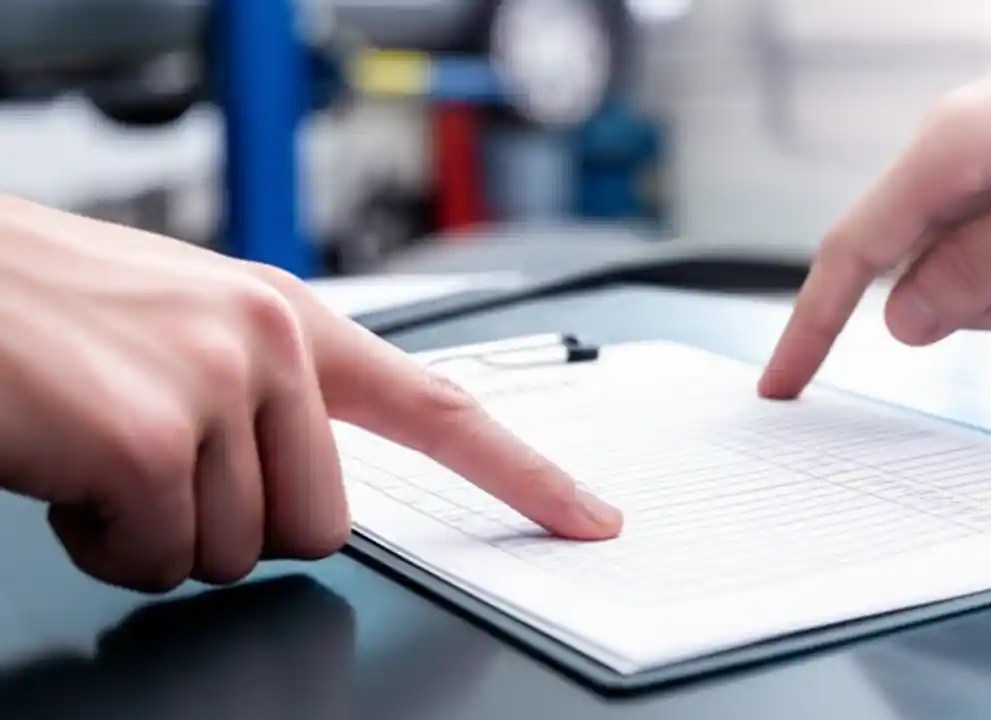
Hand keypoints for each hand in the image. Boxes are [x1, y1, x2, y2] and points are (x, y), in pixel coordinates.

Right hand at [0, 196, 620, 591]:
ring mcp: (219, 390)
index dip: (522, 473)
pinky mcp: (153, 443)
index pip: (438, 407)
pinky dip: (103, 544)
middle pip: (320, 526)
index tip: (588, 517)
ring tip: (96, 445)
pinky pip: (156, 564)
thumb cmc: (53, 309)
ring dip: (156, 530)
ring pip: (233, 554)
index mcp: (292, 320)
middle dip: (234, 521)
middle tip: (153, 461)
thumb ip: (273, 397)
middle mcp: (272, 345)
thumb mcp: (191, 329)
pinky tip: (64, 468)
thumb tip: (314, 490)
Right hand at [760, 0, 990, 398]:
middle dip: (984, 302)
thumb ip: (978, 273)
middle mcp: (956, 148)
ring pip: (967, 268)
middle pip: (919, 268)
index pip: (851, 250)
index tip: (783, 384)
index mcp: (951, 148)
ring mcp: (989, 159)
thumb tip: (897, 320)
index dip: (810, 325)